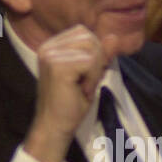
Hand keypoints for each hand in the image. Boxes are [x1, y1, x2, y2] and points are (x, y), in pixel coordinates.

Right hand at [23, 25, 114, 161]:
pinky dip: (93, 78)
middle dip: (96, 61)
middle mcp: (47, 46)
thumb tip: (114, 36)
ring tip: (83, 87)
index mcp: (52, 46)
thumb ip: (101, 55)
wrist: (55, 127)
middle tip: (85, 84)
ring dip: (95, 70)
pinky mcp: (57, 66)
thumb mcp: (91, 75)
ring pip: (92, 48)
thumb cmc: (71, 104)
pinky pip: (90, 61)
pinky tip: (82, 91)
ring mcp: (50, 55)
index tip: (85, 77)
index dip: (94, 55)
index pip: (84, 33)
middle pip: (89, 38)